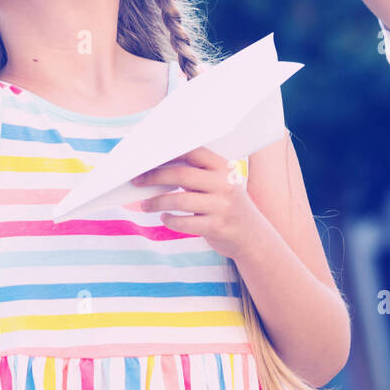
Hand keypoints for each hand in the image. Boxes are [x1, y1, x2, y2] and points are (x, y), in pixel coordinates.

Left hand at [132, 146, 266, 259]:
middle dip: (155, 177)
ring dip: (157, 202)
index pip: (192, 152)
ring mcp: (222, 206)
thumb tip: (156, 168)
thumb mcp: (220, 184)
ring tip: (144, 205)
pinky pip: (185, 223)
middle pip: (182, 175)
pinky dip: (170, 220)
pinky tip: (164, 218)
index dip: (167, 153)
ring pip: (180, 200)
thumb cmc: (226, 206)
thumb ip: (197, 174)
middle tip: (137, 180)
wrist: (253, 237)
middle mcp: (225, 183)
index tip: (146, 157)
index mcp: (224, 167)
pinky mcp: (218, 227)